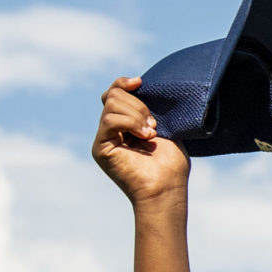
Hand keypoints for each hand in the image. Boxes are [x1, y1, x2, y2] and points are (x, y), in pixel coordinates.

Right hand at [91, 77, 190, 206]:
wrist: (167, 189)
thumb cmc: (170, 164)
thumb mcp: (163, 128)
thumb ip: (148, 109)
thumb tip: (139, 85)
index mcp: (124, 125)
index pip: (114, 94)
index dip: (124, 84)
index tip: (141, 83)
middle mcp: (111, 132)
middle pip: (113, 96)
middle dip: (138, 104)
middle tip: (154, 125)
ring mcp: (104, 140)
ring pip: (111, 104)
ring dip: (136, 114)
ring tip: (150, 133)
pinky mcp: (100, 149)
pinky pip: (109, 120)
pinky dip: (129, 123)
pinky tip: (144, 136)